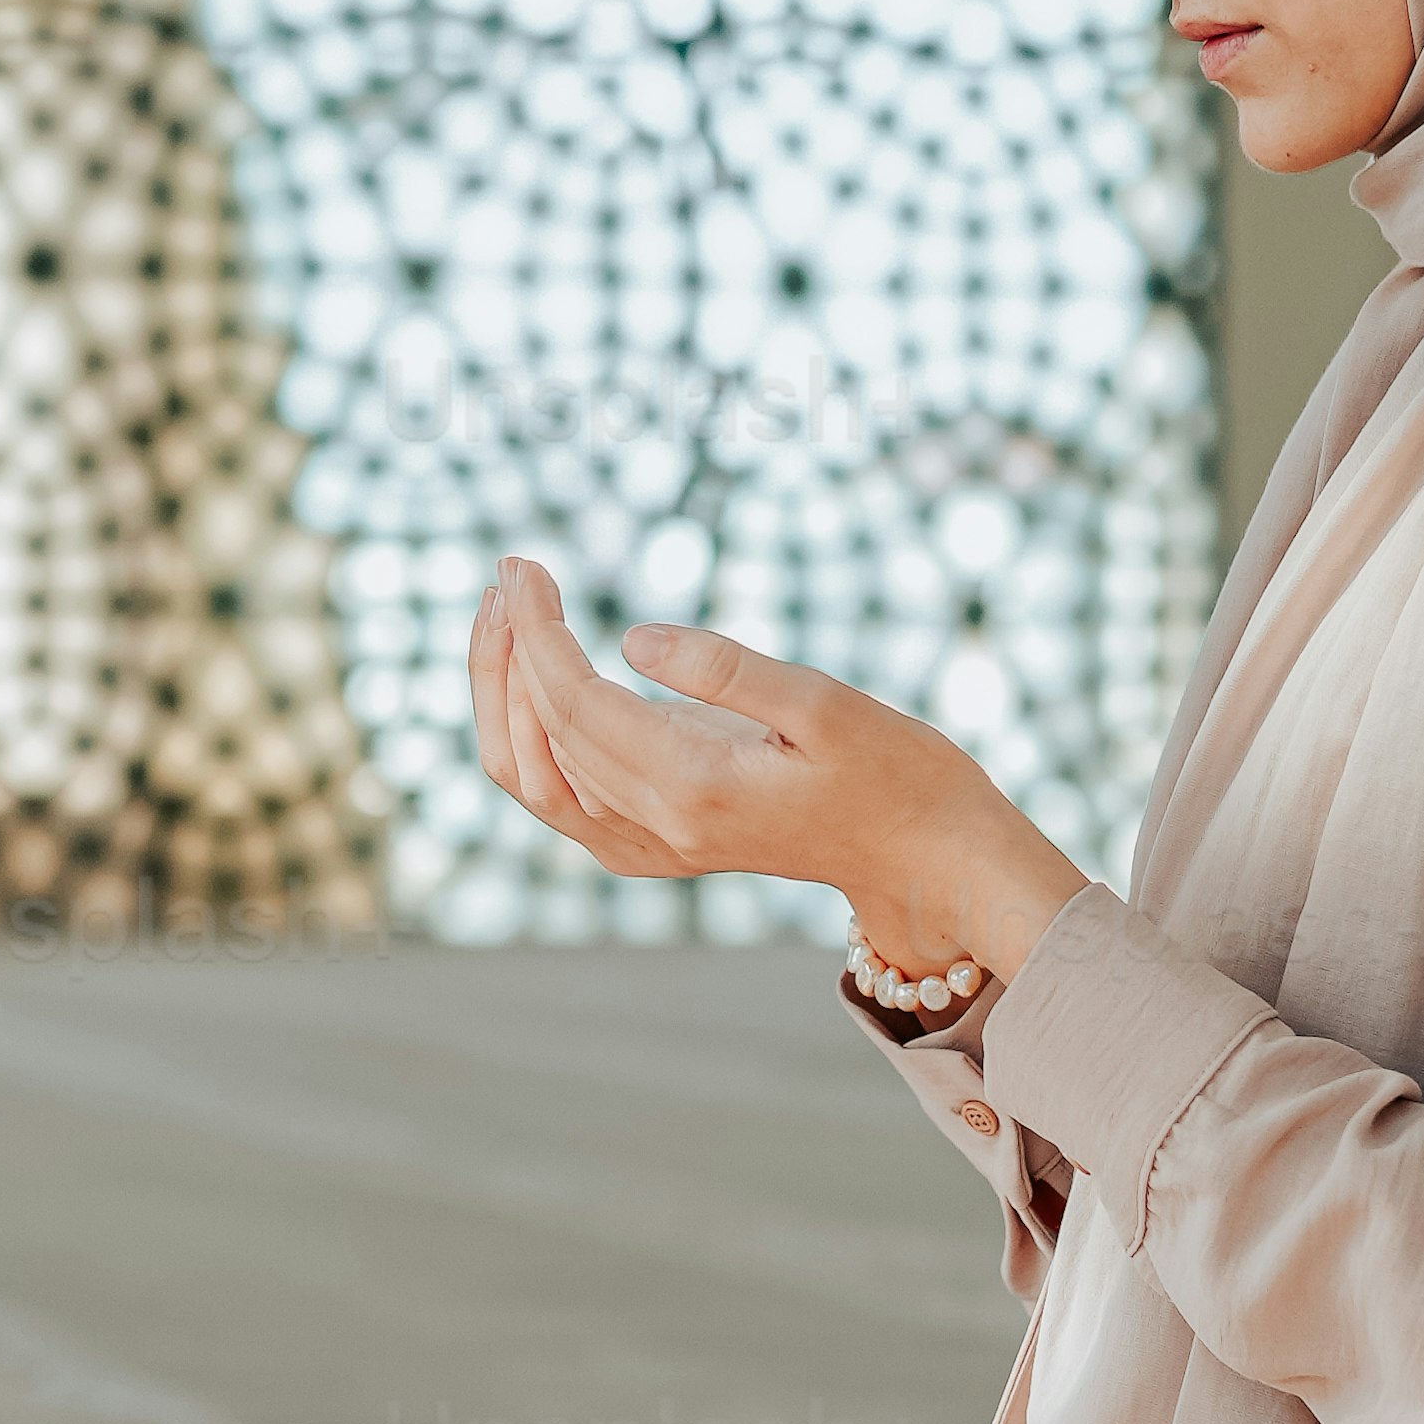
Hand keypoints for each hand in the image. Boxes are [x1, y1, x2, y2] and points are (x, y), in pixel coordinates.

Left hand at [463, 554, 1090, 975]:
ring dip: (505, 693)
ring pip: (535, 775)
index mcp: (698, 789)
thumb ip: (726, 670)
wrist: (920, 856)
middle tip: (508, 573)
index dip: (537, 633)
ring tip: (503, 613)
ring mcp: (652, 849)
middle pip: (542, 736)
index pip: (577, 703)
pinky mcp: (655, 848)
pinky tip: (529, 677)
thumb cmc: (892, 770)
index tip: (521, 568)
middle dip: (510, 649)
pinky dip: (528, 735)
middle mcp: (660, 830)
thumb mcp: (825, 702)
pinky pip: (561, 798)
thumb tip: (631, 640)